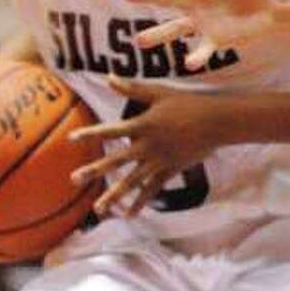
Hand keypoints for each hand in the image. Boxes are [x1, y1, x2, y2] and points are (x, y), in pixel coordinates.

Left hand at [69, 76, 238, 217]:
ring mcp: (159, 161)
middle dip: (94, 170)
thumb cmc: (189, 103)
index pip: (111, 131)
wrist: (217, 122)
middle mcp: (148, 146)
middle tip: (74, 179)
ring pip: (132, 182)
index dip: (91, 134)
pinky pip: (152, 189)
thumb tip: (109, 76)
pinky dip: (141, 201)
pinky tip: (129, 214)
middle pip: (116, 161)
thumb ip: (132, 89)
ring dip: (114, 196)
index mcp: (143, 125)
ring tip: (99, 209)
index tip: (72, 139)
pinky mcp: (170, 170)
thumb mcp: (159, 92)